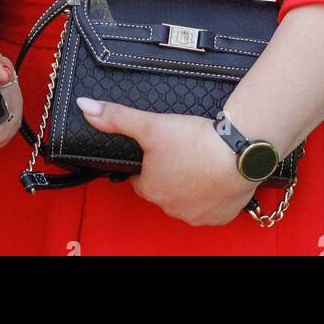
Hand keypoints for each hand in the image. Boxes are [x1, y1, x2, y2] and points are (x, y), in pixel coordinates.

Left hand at [76, 100, 255, 225]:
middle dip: (168, 173)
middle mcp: (172, 208)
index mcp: (151, 189)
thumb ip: (115, 117)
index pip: (139, 180)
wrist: (239, 153)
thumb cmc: (194, 141)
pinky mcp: (220, 216)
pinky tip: (213, 174)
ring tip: (197, 159)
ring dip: (189, 184)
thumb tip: (84, 107)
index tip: (155, 151)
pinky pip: (210, 207)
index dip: (145, 165)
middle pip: (163, 190)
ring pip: (186, 199)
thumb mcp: (149, 124)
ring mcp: (198, 215)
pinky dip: (211, 193)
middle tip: (179, 150)